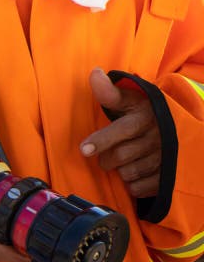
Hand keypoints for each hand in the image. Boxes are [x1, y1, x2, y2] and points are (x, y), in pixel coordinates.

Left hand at [80, 68, 160, 197]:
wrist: (179, 130)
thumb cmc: (145, 113)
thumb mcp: (131, 100)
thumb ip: (110, 92)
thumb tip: (94, 73)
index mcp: (147, 117)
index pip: (121, 130)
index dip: (101, 141)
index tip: (84, 149)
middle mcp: (159, 137)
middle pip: (119, 156)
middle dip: (106, 158)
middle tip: (104, 155)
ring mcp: (166, 158)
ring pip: (128, 173)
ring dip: (120, 171)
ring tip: (123, 161)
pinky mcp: (169, 177)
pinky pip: (139, 188)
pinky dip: (132, 184)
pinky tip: (135, 173)